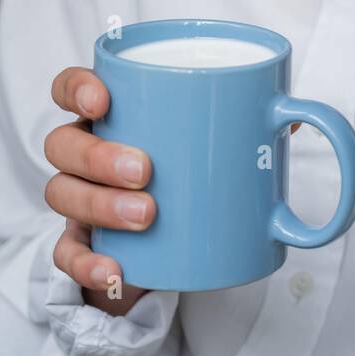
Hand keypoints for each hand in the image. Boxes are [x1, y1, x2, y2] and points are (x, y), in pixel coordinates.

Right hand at [45, 66, 301, 312]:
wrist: (171, 244)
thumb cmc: (189, 172)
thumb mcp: (213, 144)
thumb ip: (248, 125)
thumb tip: (292, 117)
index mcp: (111, 115)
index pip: (70, 88)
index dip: (76, 89)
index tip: (104, 99)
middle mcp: (84, 152)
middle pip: (64, 144)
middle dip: (99, 155)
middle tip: (146, 170)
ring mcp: (78, 199)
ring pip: (62, 194)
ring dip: (100, 204)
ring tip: (147, 214)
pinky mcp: (82, 246)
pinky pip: (67, 255)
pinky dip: (87, 263)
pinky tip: (114, 268)